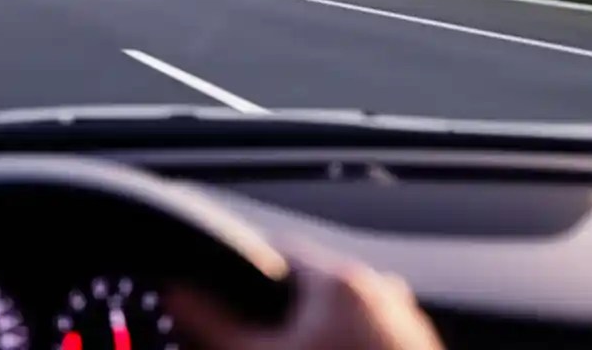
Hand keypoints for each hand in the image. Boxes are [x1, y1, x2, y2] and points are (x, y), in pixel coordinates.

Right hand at [165, 245, 443, 349]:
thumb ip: (212, 324)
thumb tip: (175, 294)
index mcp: (339, 280)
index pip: (273, 250)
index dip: (240, 271)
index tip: (221, 293)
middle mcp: (379, 290)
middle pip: (305, 284)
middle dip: (274, 309)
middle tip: (253, 337)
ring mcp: (404, 323)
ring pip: (336, 313)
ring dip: (308, 331)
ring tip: (284, 347)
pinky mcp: (416, 349)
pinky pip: (363, 335)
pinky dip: (340, 343)